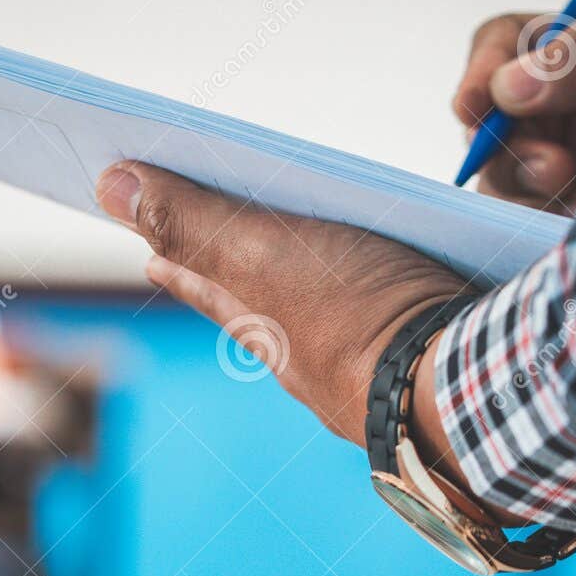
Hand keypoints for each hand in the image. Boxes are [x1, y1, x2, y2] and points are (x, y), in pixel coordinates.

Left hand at [94, 161, 471, 444]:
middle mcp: (310, 360)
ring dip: (296, 301)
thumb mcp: (264, 255)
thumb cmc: (357, 320)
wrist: (466, 390)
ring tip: (285, 286)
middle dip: (223, 282)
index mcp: (266, 330)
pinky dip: (375, 315)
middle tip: (184, 266)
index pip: (206, 287)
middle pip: (256, 310)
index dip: (175, 262)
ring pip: (320, 328)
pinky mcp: (429, 368)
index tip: (145, 253)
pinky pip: (386, 333)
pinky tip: (398, 313)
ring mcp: (368, 372)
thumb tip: (109, 185)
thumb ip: (193, 221)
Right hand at [453, 13, 575, 211]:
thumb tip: (511, 83)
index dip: (482, 71)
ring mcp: (570, 156)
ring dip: (531, 186)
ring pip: (504, 171)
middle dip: (511, 144)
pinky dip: (552, 219)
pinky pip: (528, 215)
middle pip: (493, 115)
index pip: (507, 42)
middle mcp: (571, 100)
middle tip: (555, 169)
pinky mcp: (573, 206)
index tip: (474, 106)